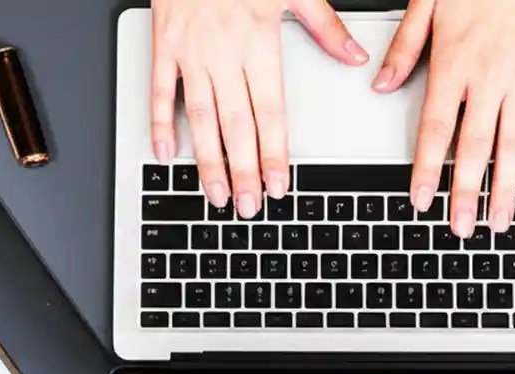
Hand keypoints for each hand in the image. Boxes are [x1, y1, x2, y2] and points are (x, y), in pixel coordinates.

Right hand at [151, 0, 369, 216]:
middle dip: (243, 171)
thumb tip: (354, 58)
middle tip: (247, 207)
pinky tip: (166, 154)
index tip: (279, 185)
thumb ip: (325, 26)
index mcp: (260, 40)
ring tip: (214, 194)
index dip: (275, 153)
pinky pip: (161, 89)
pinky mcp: (164, 41)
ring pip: (200, 116)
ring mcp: (191, 50)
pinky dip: (160, 123)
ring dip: (207, 159)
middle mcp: (225, 51)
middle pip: (237, 124)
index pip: (271, 112)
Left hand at [374, 0, 514, 237]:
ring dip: (507, 187)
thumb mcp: (427, 0)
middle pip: (475, 146)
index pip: (436, 129)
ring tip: (500, 220)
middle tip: (461, 227)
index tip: (420, 199)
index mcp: (453, 62)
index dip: (427, 169)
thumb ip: (404, 47)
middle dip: (466, 192)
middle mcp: (489, 75)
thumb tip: (381, 85)